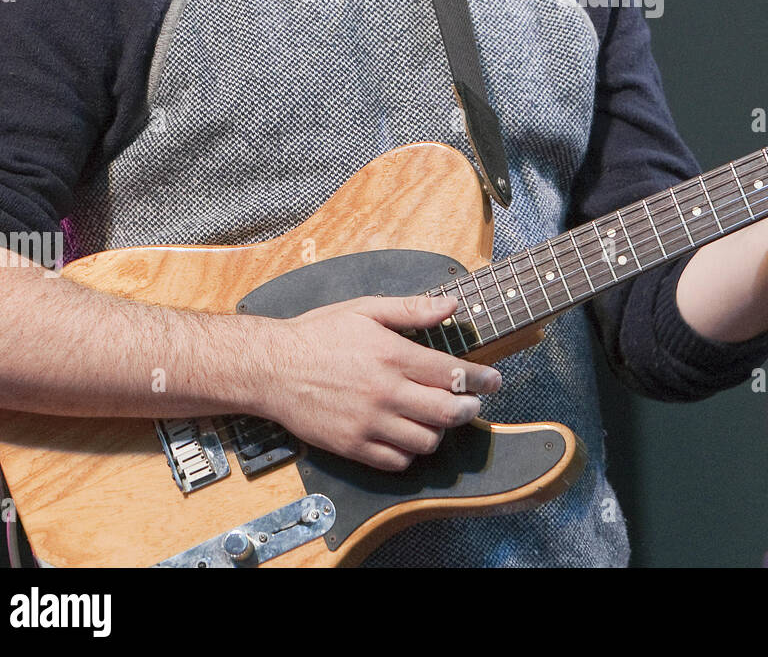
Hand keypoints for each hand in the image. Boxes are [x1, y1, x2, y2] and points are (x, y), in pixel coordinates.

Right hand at [263, 293, 502, 470]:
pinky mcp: (352, 446)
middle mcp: (385, 392)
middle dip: (468, 409)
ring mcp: (368, 423)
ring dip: (439, 431)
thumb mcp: (366, 309)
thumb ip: (412, 309)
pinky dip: (410, 453)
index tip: (495, 381)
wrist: (272, 368)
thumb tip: (450, 306)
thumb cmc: (319, 334)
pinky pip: (396, 461)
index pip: (453, 374)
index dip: (481, 379)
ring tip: (437, 419)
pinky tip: (408, 435)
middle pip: (446, 413)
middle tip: (472, 404)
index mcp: (393, 356)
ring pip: (425, 441)